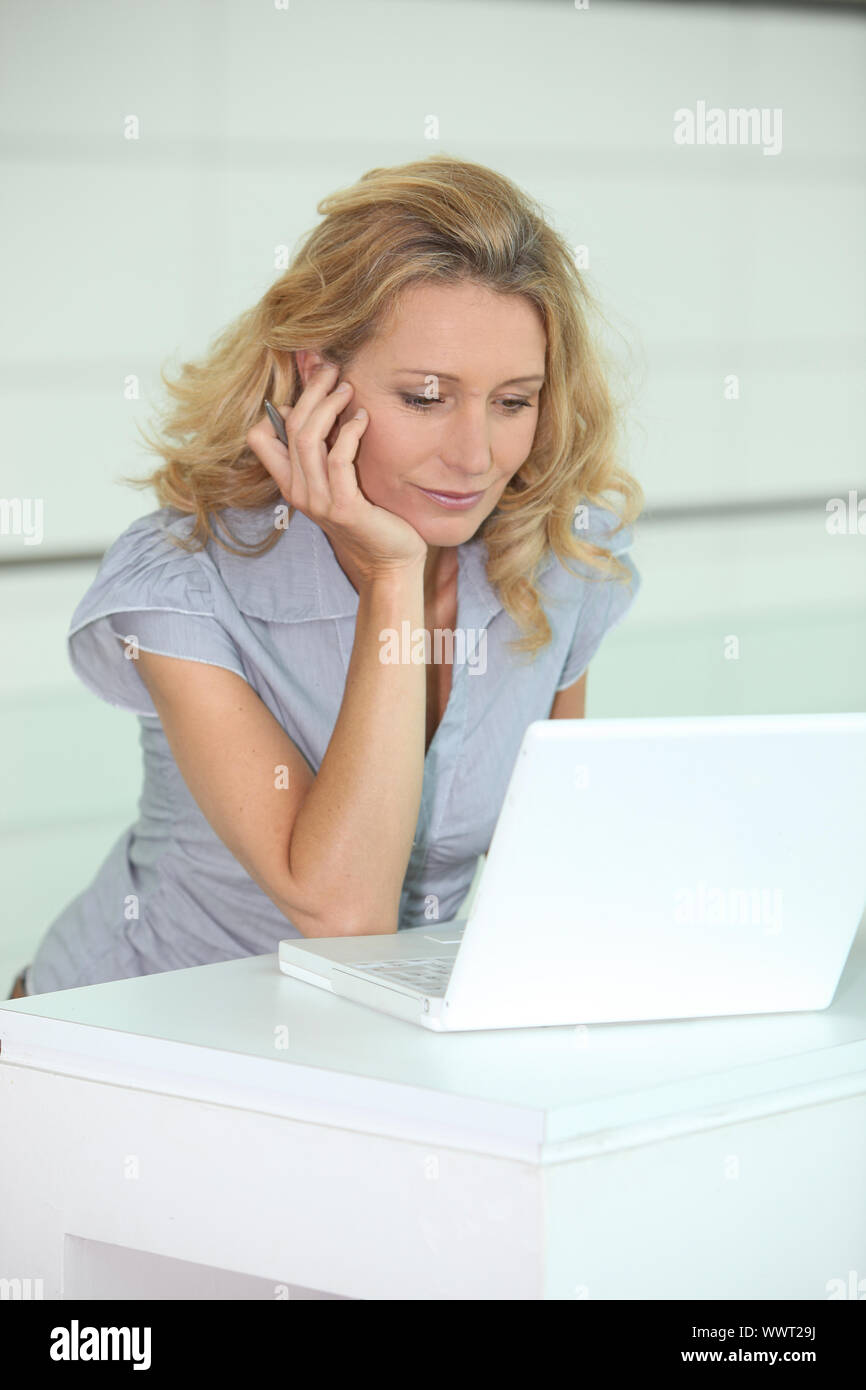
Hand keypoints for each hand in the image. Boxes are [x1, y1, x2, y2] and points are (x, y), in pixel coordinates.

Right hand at [247, 363, 427, 588]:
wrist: (390, 562)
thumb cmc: (370, 517)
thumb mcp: (339, 481)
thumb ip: (324, 452)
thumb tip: (313, 410)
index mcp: (292, 483)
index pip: (258, 439)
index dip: (276, 407)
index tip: (306, 385)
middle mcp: (299, 491)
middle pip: (291, 427)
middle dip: (311, 391)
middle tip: (333, 370)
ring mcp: (319, 501)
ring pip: (309, 438)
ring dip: (329, 405)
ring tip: (349, 388)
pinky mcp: (344, 506)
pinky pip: (338, 458)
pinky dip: (350, 432)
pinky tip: (363, 419)